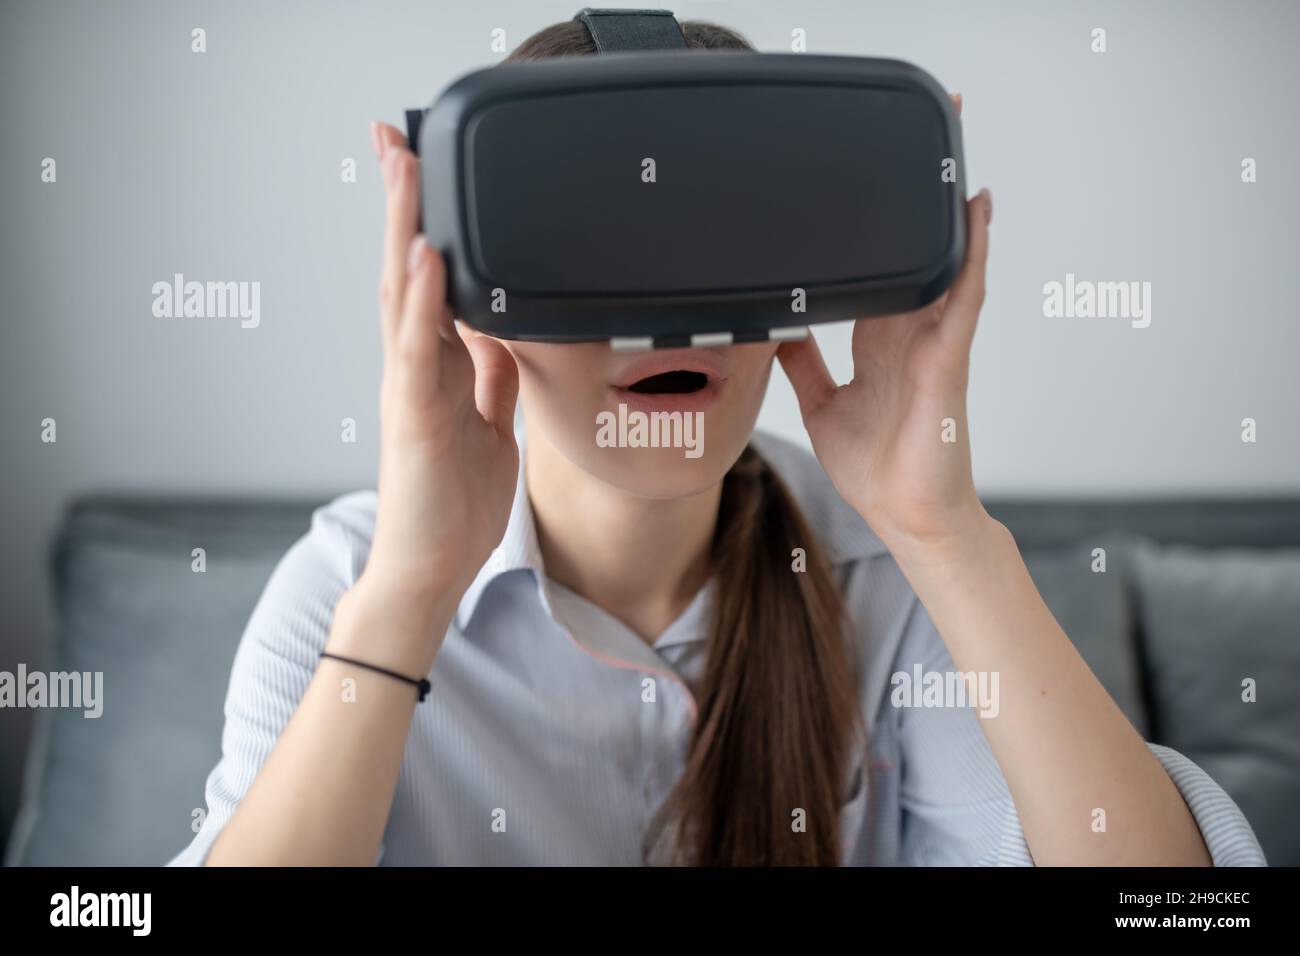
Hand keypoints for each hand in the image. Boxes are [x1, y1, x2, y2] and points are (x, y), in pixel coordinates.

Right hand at [357, 122, 519, 621]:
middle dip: (402, 202)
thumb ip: (491, 375)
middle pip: (406, 268)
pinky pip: (418, 349)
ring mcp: (409, 388)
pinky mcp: (415, 417)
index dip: (425, 222)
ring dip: (405, 228)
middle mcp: (414, 367)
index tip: (423, 169)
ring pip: (403, 294)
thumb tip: (505, 330)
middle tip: (394, 136)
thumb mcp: (488, 423)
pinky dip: (425, 300)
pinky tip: (431, 255)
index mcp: (434, 366)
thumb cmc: (454, 502)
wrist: (431, 568)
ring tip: (405, 166)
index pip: (428, 279)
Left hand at [778, 95, 992, 556]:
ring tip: (947, 146)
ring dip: (948, 206)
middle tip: (911, 133)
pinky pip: (963, 297)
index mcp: (878, 342)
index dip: (869, 228)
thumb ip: (804, 363)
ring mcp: (933, 342)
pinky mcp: (948, 359)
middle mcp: (909, 333)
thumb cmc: (876, 469)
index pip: (874, 269)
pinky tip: (974, 211)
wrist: (907, 518)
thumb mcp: (822, 405)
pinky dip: (970, 254)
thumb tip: (776, 326)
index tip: (854, 185)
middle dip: (915, 198)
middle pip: (914, 250)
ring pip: (943, 260)